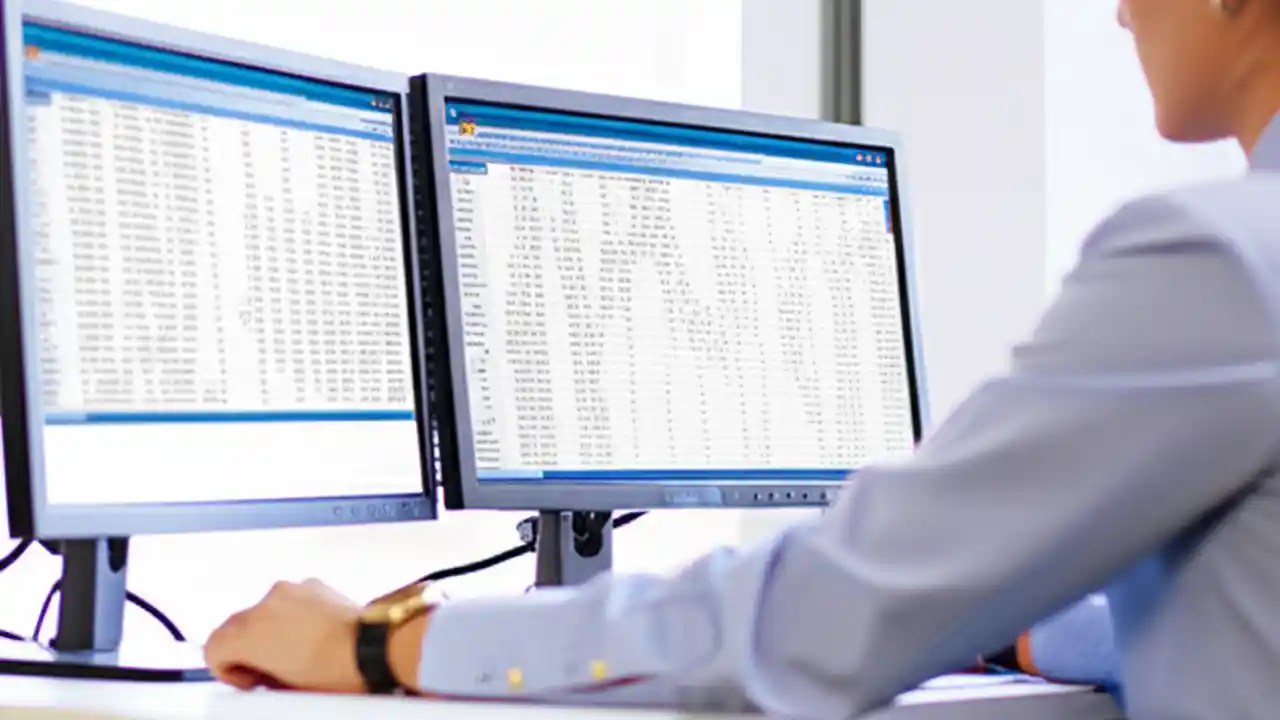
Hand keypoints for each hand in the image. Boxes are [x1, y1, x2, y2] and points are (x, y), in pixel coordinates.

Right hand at [204, 579, 363, 692]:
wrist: (375, 648)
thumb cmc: (335, 671)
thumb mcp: (282, 687)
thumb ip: (256, 675)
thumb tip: (256, 676)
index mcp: (247, 632)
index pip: (213, 648)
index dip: (227, 669)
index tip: (247, 679)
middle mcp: (264, 604)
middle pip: (236, 627)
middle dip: (249, 649)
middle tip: (271, 671)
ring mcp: (290, 590)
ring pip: (264, 612)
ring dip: (273, 630)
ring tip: (299, 653)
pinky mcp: (313, 585)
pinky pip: (291, 601)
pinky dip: (296, 616)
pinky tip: (315, 636)